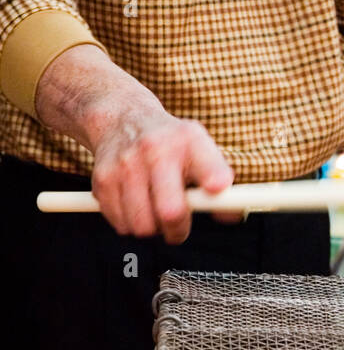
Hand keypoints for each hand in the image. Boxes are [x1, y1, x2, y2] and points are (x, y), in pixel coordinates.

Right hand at [90, 106, 233, 243]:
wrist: (122, 119)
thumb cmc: (169, 142)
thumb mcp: (200, 148)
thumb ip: (221, 180)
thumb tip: (235, 213)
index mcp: (189, 140)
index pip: (210, 170)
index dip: (217, 189)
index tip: (217, 194)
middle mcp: (156, 150)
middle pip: (170, 211)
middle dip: (178, 230)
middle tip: (178, 227)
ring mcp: (127, 164)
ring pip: (143, 225)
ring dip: (152, 228)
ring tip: (154, 211)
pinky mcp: (103, 179)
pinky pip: (121, 224)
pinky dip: (129, 223)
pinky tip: (135, 204)